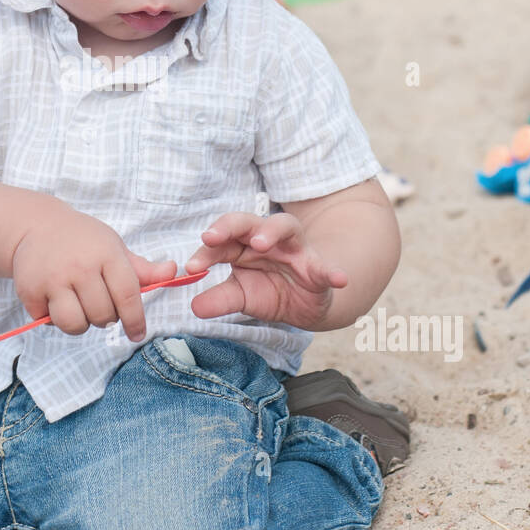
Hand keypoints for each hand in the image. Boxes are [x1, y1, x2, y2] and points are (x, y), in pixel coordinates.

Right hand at [12, 208, 175, 342]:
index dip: (135, 321)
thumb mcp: (114, 247)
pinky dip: (54, 318)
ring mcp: (53, 279)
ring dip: (80, 323)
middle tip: (99, 304)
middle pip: (103, 316)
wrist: (35, 225)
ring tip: (79, 307)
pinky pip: (49, 322)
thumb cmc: (83, 240)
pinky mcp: (29, 290)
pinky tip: (55, 300)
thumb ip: (143, 268)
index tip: (137, 333)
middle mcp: (80, 267)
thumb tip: (174, 272)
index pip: (127, 297)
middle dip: (106, 318)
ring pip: (75, 325)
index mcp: (106, 254)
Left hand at [184, 211, 347, 329]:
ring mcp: (295, 249)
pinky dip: (333, 272)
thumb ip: (219, 299)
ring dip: (271, 231)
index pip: (221, 240)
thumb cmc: (268, 290)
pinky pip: (327, 268)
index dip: (205, 251)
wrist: (303, 305)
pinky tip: (339, 279)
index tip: (190, 267)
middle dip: (228, 226)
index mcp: (243, 246)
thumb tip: (194, 307)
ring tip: (259, 242)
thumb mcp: (241, 297)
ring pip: (285, 227)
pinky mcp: (319, 268)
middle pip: (247, 222)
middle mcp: (268, 240)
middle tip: (211, 237)